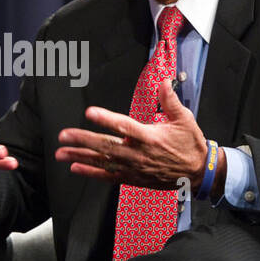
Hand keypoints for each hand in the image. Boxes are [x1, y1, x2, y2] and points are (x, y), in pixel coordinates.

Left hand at [55, 79, 212, 189]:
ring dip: (80, 157)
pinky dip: (91, 173)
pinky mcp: (133, 179)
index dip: (106, 119)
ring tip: (61, 153)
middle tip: (64, 135)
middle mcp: (139, 154)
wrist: (198, 173)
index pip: (124, 126)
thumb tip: (163, 81)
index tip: (90, 112)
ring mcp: (134, 168)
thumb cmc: (190, 144)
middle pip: (106, 146)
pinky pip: (108, 176)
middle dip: (83, 140)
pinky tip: (75, 167)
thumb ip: (170, 100)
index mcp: (150, 137)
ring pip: (103, 162)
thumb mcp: (185, 118)